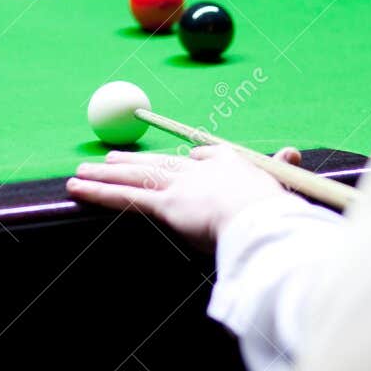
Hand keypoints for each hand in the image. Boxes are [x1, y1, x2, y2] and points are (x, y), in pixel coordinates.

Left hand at [67, 144, 304, 250]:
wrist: (259, 217)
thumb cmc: (274, 208)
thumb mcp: (281, 184)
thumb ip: (284, 168)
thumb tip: (294, 153)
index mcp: (227, 161)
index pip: (201, 157)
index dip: (187, 161)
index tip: (181, 160)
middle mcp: (196, 168)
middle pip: (157, 162)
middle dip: (132, 160)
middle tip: (111, 156)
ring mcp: (177, 185)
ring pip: (134, 176)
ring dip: (104, 174)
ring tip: (82, 170)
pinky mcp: (162, 205)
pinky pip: (123, 197)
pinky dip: (97, 191)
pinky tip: (76, 187)